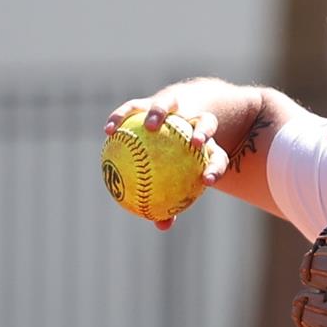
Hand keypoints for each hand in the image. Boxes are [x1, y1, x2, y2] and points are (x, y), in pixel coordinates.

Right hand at [104, 86, 232, 230]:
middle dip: (202, 130)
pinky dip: (122, 117)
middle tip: (194, 144)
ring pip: (172, 104)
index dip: (215, 167)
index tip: (207, 181)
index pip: (218, 156)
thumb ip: (168, 203)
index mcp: (206, 144)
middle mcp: (194, 121)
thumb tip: (162, 226)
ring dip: (162, 111)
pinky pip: (135, 107)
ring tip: (149, 124)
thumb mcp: (170, 182)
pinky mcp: (149, 100)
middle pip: (206, 121)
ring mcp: (175, 107)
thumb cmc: (174, 161)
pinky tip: (108, 131)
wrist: (175, 118)